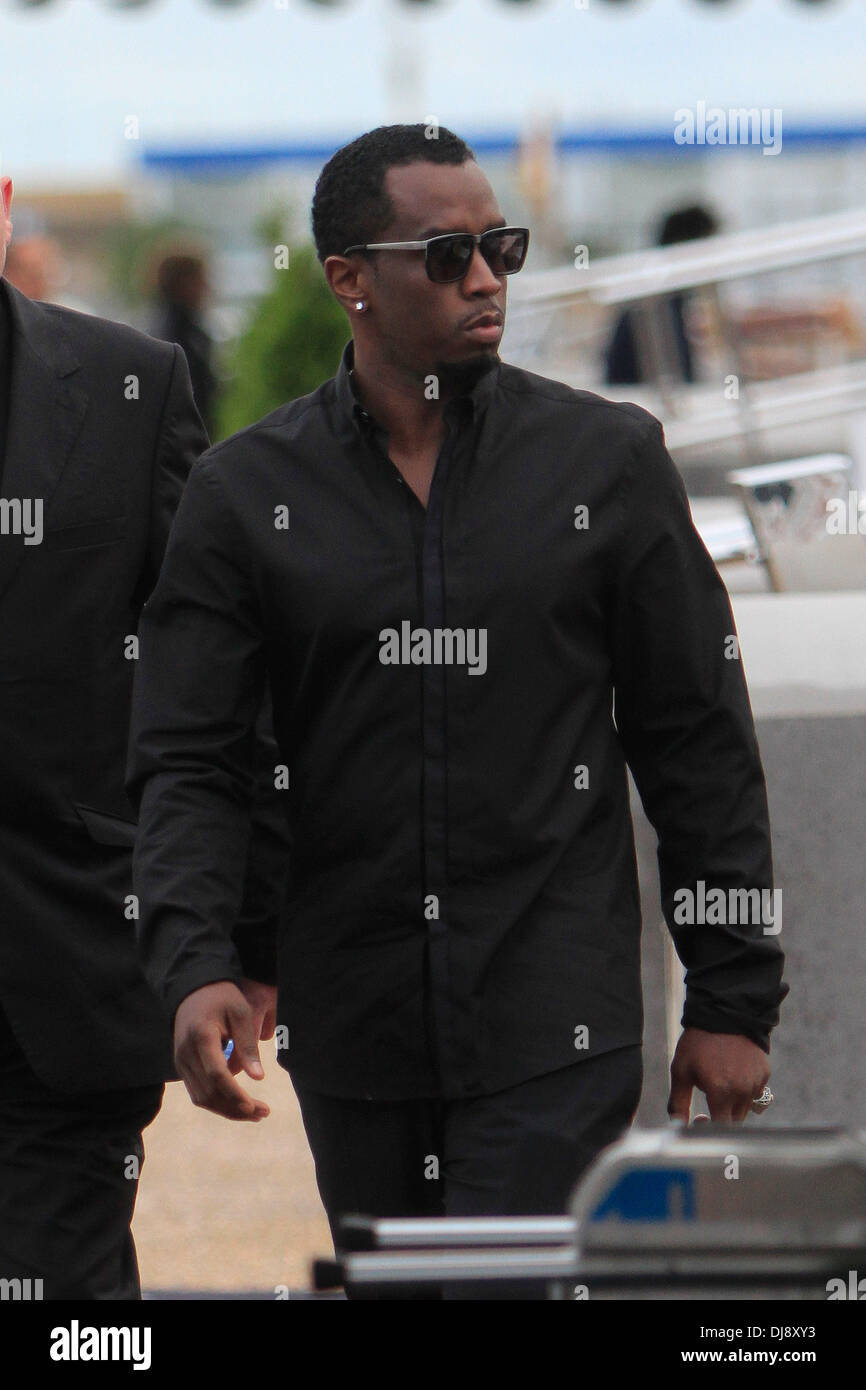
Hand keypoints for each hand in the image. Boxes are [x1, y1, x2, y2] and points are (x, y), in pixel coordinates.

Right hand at [173, 980, 270, 1121]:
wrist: (192, 990)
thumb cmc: (222, 997)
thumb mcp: (241, 1012)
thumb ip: (248, 1045)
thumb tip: (258, 1078)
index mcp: (201, 1037)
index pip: (217, 1074)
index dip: (235, 1094)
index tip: (254, 1107)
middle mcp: (186, 1053)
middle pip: (208, 1092)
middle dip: (235, 1108)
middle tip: (263, 1113)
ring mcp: (180, 1061)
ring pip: (201, 1098)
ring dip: (227, 1110)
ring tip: (255, 1113)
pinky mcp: (181, 1066)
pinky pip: (197, 1092)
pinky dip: (217, 1102)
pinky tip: (238, 1104)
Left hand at [668, 1027, 769, 1123]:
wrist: (724, 1012)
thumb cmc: (698, 1042)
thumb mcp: (681, 1071)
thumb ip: (678, 1103)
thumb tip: (677, 1127)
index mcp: (721, 1091)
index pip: (721, 1128)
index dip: (709, 1128)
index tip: (700, 1117)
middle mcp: (742, 1090)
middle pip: (735, 1121)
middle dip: (721, 1116)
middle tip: (709, 1097)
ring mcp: (756, 1082)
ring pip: (746, 1108)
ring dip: (733, 1103)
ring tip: (721, 1079)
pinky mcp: (765, 1073)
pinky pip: (755, 1092)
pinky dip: (745, 1089)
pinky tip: (734, 1071)